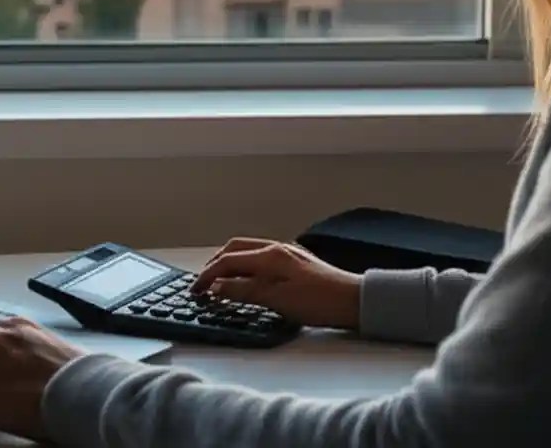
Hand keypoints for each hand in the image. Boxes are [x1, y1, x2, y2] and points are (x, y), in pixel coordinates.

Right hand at [191, 238, 361, 329]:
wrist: (355, 301)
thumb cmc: (318, 302)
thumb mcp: (277, 300)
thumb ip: (245, 291)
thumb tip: (217, 286)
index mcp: (269, 256)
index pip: (228, 260)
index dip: (208, 276)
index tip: (195, 291)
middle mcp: (276, 248)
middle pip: (235, 248)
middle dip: (214, 263)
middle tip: (202, 283)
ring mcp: (287, 252)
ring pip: (248, 250)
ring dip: (229, 262)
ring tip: (219, 280)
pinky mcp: (296, 261)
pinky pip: (260, 256)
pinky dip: (245, 264)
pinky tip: (246, 278)